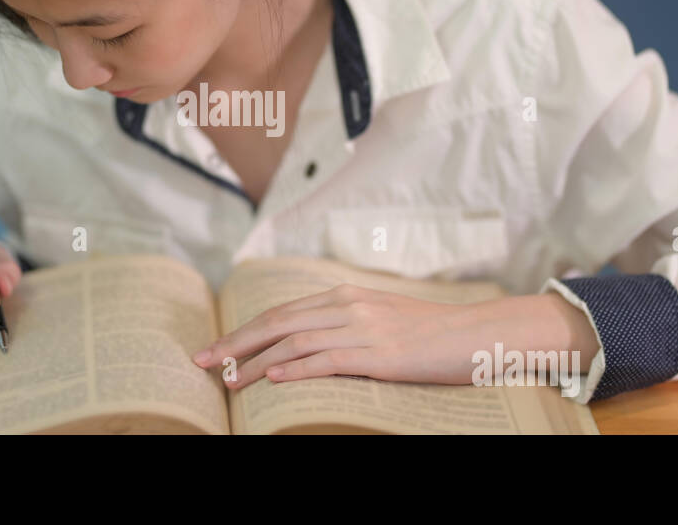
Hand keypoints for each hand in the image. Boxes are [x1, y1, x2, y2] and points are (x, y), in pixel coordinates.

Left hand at [191, 283, 583, 388]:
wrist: (477, 333)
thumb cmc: (429, 333)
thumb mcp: (381, 319)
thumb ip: (344, 324)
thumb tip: (306, 346)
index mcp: (344, 296)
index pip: (281, 312)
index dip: (244, 329)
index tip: (215, 347)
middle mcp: (347, 306)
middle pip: (276, 323)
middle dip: (234, 343)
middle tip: (200, 361)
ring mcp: (362, 330)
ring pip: (293, 343)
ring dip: (254, 363)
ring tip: (227, 381)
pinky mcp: (378, 355)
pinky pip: (326, 361)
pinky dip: (295, 370)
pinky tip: (272, 381)